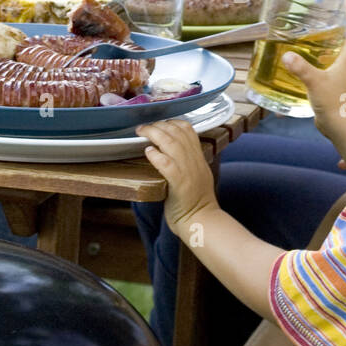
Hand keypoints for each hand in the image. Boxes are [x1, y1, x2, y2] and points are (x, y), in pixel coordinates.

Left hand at [136, 119, 218, 236]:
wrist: (203, 223)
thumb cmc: (197, 203)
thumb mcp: (197, 176)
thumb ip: (188, 163)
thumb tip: (172, 152)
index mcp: (199, 158)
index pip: (189, 130)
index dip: (172, 122)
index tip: (160, 123)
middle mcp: (195, 161)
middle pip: (177, 132)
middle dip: (159, 125)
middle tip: (145, 126)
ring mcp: (188, 171)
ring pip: (172, 143)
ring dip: (154, 134)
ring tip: (142, 132)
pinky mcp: (179, 184)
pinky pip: (167, 164)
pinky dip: (157, 155)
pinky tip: (148, 151)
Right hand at [282, 34, 345, 140]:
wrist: (339, 126)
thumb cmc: (333, 101)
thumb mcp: (314, 81)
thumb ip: (301, 67)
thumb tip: (287, 55)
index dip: (344, 31)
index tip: (333, 24)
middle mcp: (344, 71)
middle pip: (340, 51)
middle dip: (329, 43)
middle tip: (314, 35)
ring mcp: (339, 82)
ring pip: (332, 65)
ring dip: (322, 58)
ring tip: (306, 52)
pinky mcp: (331, 92)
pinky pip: (324, 78)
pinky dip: (316, 73)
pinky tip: (303, 73)